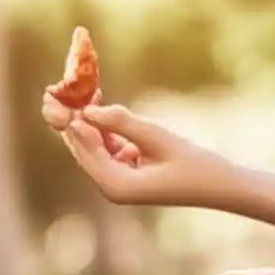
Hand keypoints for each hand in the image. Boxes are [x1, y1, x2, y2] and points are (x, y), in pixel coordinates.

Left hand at [45, 99, 233, 207]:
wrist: (220, 185)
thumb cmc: (194, 164)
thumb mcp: (157, 138)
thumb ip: (123, 123)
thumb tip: (88, 110)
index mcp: (116, 186)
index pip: (85, 148)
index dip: (71, 119)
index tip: (57, 93)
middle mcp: (111, 187)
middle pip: (82, 148)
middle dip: (72, 119)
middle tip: (55, 90)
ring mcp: (118, 182)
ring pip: (93, 145)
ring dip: (87, 119)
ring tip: (75, 87)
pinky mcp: (127, 173)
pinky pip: (107, 146)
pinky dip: (103, 126)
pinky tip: (97, 100)